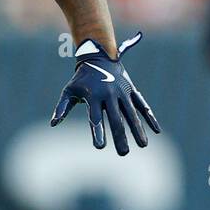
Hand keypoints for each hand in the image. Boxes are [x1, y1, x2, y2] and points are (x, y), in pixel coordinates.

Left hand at [51, 31, 160, 154]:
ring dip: (138, 130)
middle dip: (120, 137)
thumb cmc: (81, 79)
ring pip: (132, 114)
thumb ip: (62, 107)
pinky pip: (142, 105)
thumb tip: (54, 123)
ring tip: (142, 145)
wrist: (99, 56)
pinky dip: (149, 117)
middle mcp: (110, 95)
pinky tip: (156, 130)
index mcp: (94, 97)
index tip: (99, 147)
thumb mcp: (69, 91)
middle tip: (123, 154)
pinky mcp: (132, 91)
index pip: (96, 118)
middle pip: (116, 120)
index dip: (97, 132)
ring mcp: (123, 93)